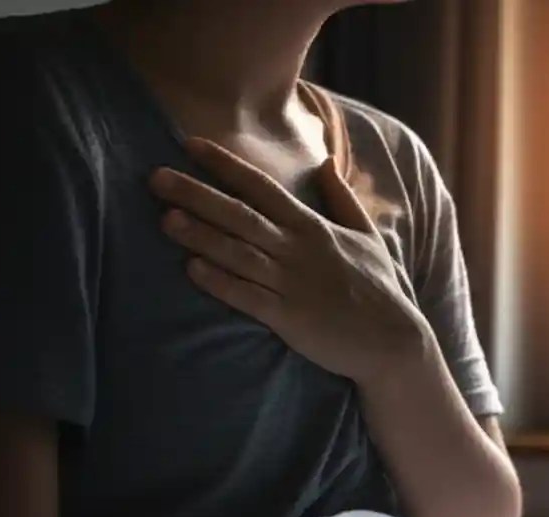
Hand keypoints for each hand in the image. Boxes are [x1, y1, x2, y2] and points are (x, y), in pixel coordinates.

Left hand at [150, 137, 427, 385]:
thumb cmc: (379, 289)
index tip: (189, 144)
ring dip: (201, 235)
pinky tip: (191, 269)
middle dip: (196, 194)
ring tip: (165, 219)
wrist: (393, 340)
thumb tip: (325, 160)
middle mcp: (298, 250)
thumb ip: (342, 198)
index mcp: (313, 226)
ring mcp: (292, 284)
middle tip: (155, 177)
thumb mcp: (367, 235)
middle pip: (240, 215)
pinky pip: (247, 297)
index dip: (225, 165)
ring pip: (238, 253)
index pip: (262, 187)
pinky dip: (219, 282)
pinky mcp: (288, 318)